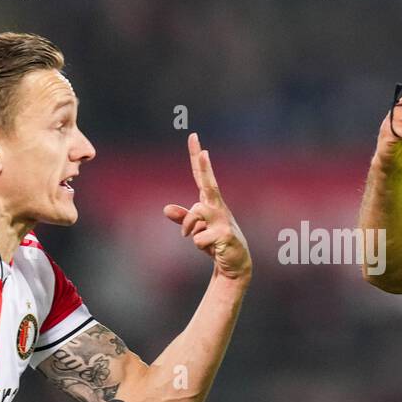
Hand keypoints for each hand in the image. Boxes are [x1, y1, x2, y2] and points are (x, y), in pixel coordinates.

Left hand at [163, 133, 251, 280]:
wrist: (235, 263)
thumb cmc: (215, 243)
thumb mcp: (196, 229)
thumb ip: (182, 218)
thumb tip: (166, 208)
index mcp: (211, 202)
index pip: (202, 176)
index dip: (197, 158)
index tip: (194, 137)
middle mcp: (218, 207)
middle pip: (208, 185)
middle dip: (205, 168)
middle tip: (202, 151)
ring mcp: (223, 220)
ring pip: (195, 216)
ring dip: (190, 230)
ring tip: (200, 240)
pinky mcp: (225, 234)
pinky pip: (198, 238)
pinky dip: (199, 245)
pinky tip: (212, 248)